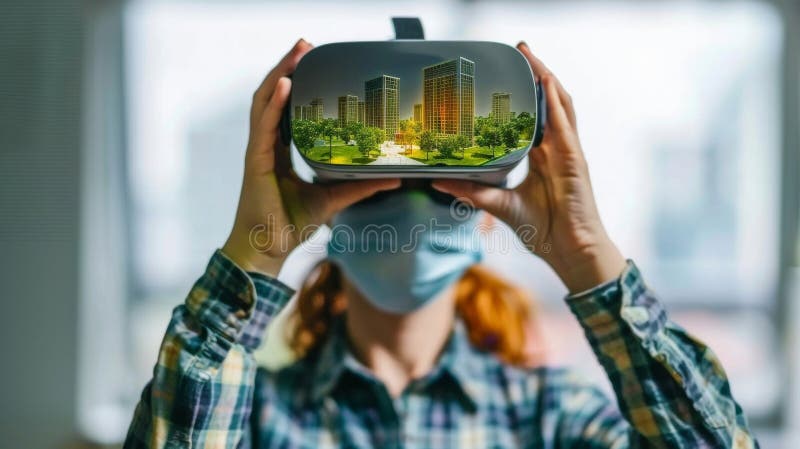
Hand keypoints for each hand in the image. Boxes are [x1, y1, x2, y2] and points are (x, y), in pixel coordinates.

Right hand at [222, 40, 399, 275]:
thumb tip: (393, 178)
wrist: (269, 249)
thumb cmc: (289, 225)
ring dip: (280, 74)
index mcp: (278, 151)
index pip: (286, 109)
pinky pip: (264, 126)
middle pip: (273, 96)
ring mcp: (258, 151)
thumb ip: (359, 186)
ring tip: (297, 53)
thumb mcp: (332, 199)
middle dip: (288, 68)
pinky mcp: (255, 161)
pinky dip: (275, 103)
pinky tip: (286, 85)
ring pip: (265, 102)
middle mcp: (266, 145)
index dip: (296, 83)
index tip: (313, 63)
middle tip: (307, 45)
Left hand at [432, 42, 624, 293]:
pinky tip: (545, 82)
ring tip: (529, 56)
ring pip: (559, 104)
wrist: (568, 251)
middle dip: (534, 75)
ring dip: (545, 77)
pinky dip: (555, 101)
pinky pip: (565, 123)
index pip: (533, 117)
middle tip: (517, 51)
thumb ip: (470, 190)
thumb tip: (437, 178)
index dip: (523, 95)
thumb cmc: (542, 230)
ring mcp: (568, 151)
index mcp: (542, 157)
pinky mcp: (575, 159)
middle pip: (548, 103)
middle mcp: (556, 149)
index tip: (503, 76)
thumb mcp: (498, 203)